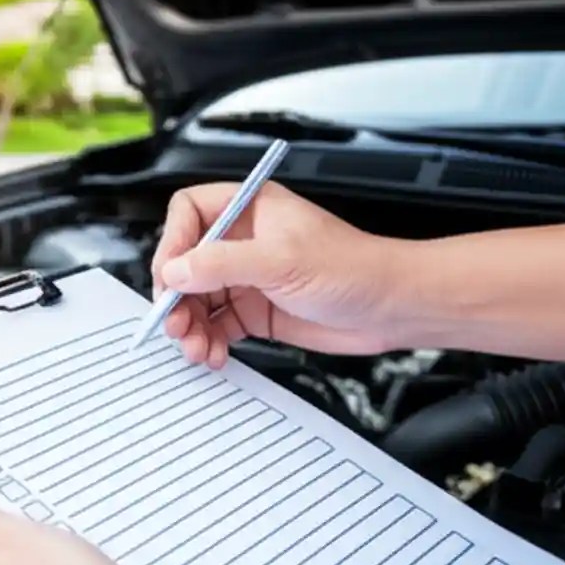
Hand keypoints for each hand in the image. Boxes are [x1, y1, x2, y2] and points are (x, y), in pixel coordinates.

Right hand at [151, 180, 401, 367]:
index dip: (174, 243)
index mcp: (249, 210)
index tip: (171, 277)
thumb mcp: (281, 260)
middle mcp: (243, 241)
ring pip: (197, 299)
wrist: (392, 309)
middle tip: (175, 323)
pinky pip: (217, 326)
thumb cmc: (354, 268)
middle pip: (186, 263)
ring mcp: (248, 278)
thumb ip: (222, 264)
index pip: (189, 213)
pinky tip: (214, 354)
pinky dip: (210, 341)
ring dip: (191, 326)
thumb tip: (176, 271)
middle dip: (177, 296)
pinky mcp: (256, 312)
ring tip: (196, 347)